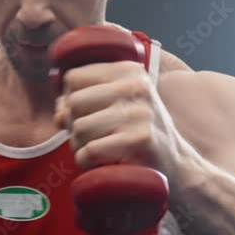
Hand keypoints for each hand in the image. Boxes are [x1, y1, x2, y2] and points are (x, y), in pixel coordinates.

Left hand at [55, 60, 181, 177]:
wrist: (176, 163)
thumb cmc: (137, 133)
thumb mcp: (115, 104)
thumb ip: (83, 100)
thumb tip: (58, 112)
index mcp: (128, 70)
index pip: (73, 78)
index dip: (69, 100)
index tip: (85, 115)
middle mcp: (135, 86)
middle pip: (74, 103)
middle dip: (73, 126)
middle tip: (91, 138)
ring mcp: (139, 112)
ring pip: (79, 128)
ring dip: (80, 146)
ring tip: (99, 149)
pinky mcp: (140, 139)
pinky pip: (90, 150)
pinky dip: (87, 161)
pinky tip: (103, 162)